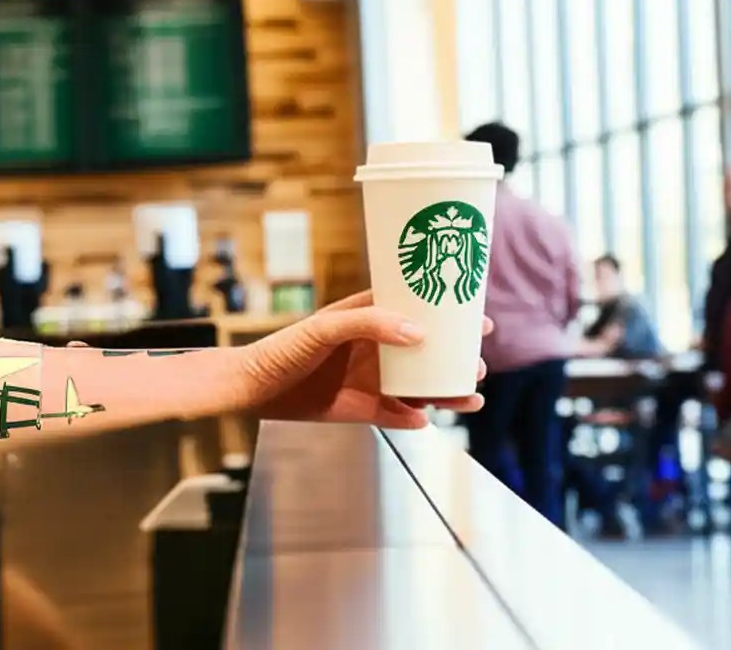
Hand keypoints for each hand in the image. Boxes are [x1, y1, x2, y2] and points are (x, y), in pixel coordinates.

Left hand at [236, 291, 490, 429]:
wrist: (250, 389)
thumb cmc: (284, 348)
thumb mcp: (325, 328)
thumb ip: (370, 323)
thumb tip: (418, 333)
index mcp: (372, 318)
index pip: (420, 311)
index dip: (451, 315)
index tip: (480, 320)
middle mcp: (378, 349)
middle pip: (429, 353)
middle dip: (458, 361)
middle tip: (479, 366)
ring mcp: (373, 379)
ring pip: (420, 387)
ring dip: (446, 393)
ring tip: (471, 399)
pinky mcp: (362, 409)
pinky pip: (396, 415)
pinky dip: (412, 419)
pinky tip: (425, 420)